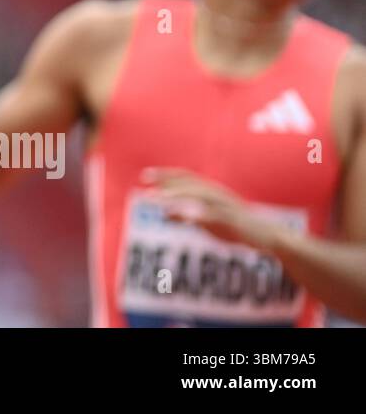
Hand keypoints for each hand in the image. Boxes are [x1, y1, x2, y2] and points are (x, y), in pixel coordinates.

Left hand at [142, 167, 282, 250]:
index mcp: (211, 193)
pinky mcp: (235, 221)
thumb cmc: (236, 228)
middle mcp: (218, 195)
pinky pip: (216, 216)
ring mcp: (227, 207)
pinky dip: (200, 215)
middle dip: (167, 182)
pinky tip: (186, 218)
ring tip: (160, 201)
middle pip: (190, 184)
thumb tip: (164, 214)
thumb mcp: (207, 222)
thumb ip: (186, 217)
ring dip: (179, 196)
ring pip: (201, 196)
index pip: (186, 178)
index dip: (166, 175)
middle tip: (146, 185)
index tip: (145, 175)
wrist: (268, 238)